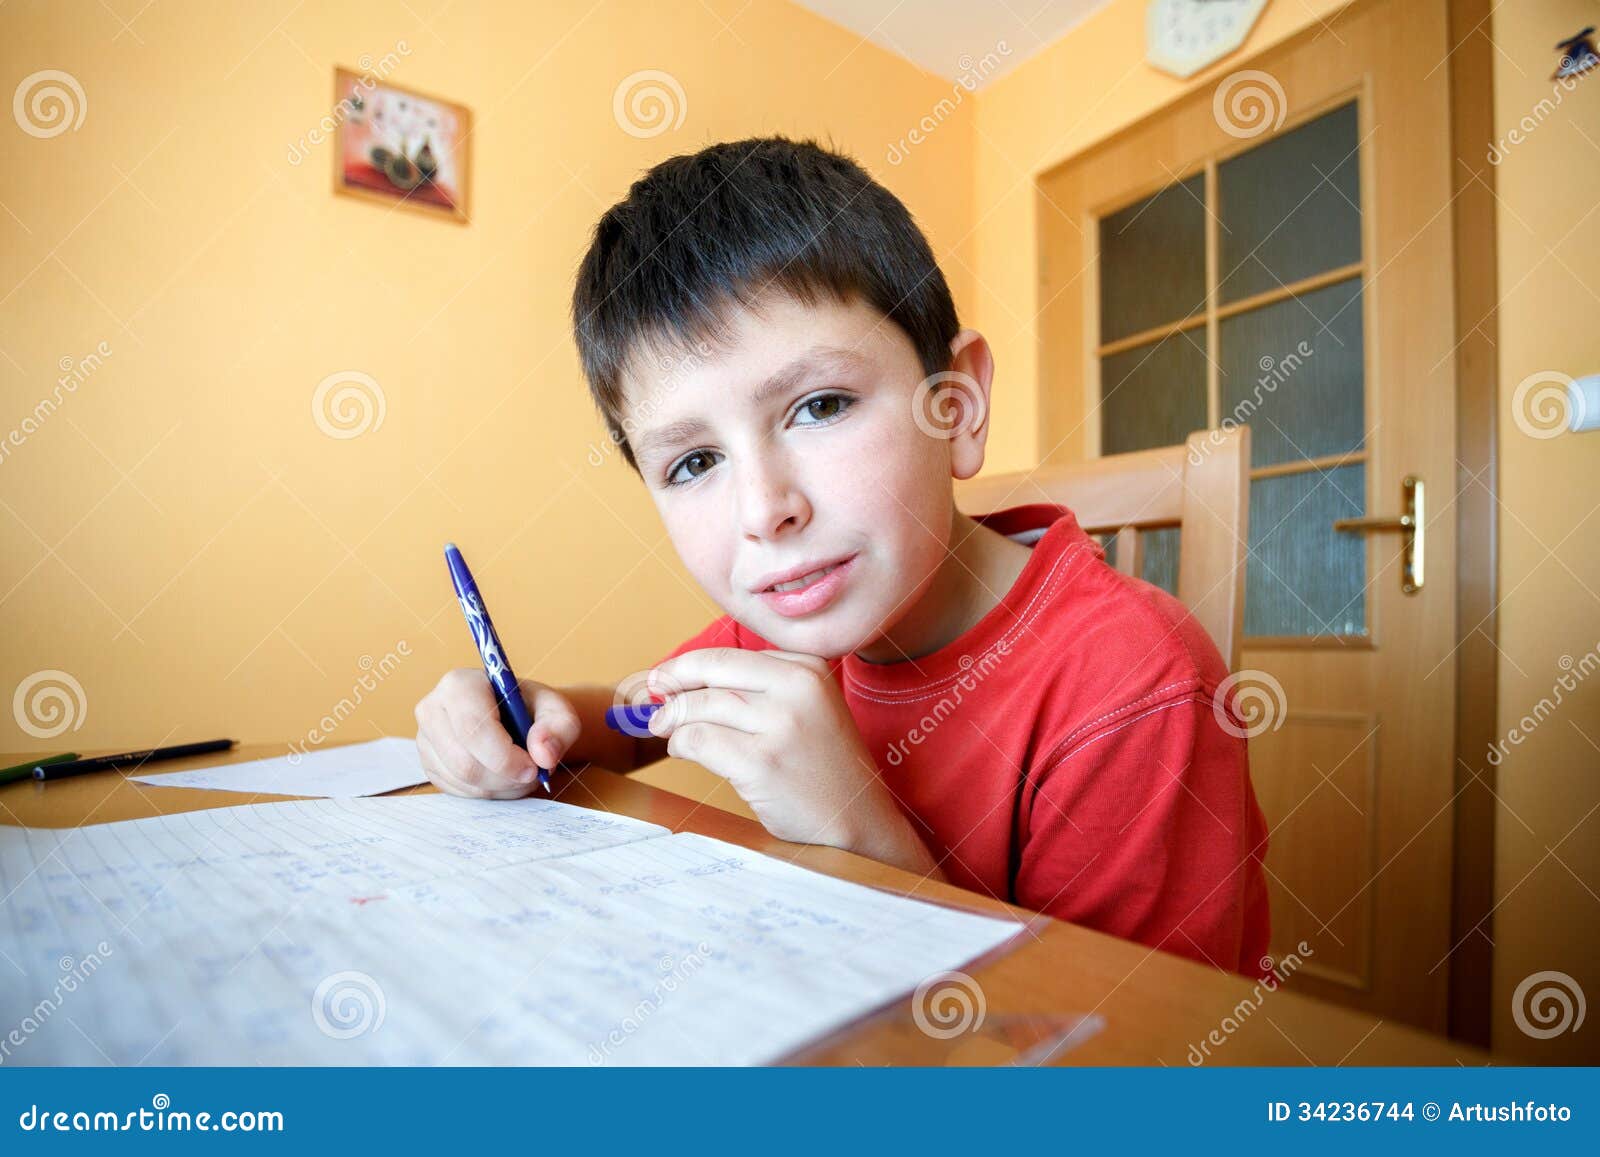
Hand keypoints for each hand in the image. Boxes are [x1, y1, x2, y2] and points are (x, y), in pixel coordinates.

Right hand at [413, 669, 580, 798]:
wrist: (516, 716)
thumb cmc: (532, 709)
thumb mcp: (557, 711)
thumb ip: (560, 728)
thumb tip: (543, 754)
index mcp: (460, 684)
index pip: (473, 729)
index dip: (504, 757)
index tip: (533, 768)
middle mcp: (433, 709)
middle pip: (464, 762)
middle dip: (505, 777)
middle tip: (532, 774)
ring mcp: (425, 739)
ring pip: (462, 781)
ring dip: (501, 787)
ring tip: (521, 772)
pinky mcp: (429, 764)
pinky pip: (457, 791)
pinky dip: (488, 792)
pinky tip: (503, 776)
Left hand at [646, 648, 939, 874]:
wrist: (858, 823)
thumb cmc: (822, 769)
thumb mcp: (805, 710)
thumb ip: (757, 691)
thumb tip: (681, 679)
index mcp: (808, 668)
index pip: (732, 656)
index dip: (691, 665)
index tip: (667, 675)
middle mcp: (798, 688)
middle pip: (712, 671)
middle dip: (673, 680)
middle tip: (653, 692)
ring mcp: (781, 725)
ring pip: (700, 706)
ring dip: (672, 717)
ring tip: (664, 728)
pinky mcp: (762, 762)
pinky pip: (699, 740)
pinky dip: (681, 743)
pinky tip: (682, 749)